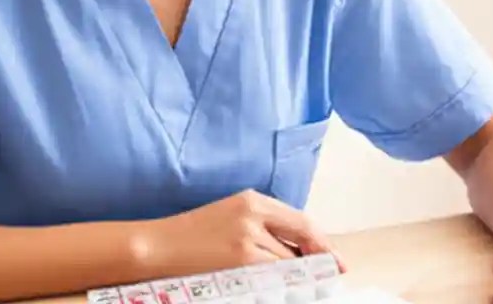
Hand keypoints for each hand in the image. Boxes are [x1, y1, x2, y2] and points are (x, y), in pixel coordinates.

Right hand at [142, 189, 344, 275]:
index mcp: (253, 201)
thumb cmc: (191, 234)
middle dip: (312, 266)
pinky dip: (279, 286)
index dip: (325, 245)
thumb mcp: (231, 216)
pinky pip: (271, 278)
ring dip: (294, 278)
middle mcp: (254, 216)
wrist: (155, 247)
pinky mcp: (238, 263)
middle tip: (322, 282)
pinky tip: (278, 290)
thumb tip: (300, 251)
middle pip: (300, 245)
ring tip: (295, 288)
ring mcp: (247, 241)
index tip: (337, 263)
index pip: (303, 222)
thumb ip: (265, 225)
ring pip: (287, 265)